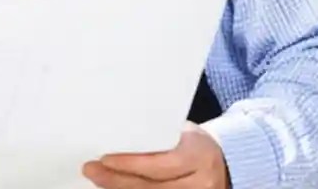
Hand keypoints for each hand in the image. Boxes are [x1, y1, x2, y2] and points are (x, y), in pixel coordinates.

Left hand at [82, 122, 228, 188]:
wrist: (225, 162)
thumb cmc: (194, 142)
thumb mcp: (182, 133)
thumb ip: (157, 138)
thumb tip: (116, 136)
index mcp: (198, 156)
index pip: (159, 164)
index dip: (129, 164)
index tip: (104, 158)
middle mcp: (201, 183)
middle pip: (151, 187)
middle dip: (116, 180)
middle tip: (91, 170)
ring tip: (99, 180)